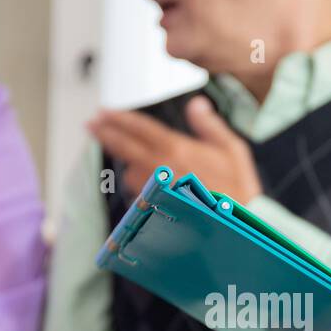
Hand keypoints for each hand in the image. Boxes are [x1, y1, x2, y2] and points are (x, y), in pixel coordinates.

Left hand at [87, 96, 263, 204]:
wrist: (237, 226)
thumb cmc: (239, 189)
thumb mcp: (232, 149)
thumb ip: (209, 125)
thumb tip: (196, 104)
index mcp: (177, 148)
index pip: (140, 127)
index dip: (118, 118)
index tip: (103, 112)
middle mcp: (160, 167)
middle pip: (123, 146)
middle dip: (104, 133)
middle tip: (90, 125)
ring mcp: (155, 190)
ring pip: (129, 173)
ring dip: (126, 164)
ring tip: (124, 158)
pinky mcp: (156, 209)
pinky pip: (139, 196)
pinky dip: (140, 190)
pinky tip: (143, 188)